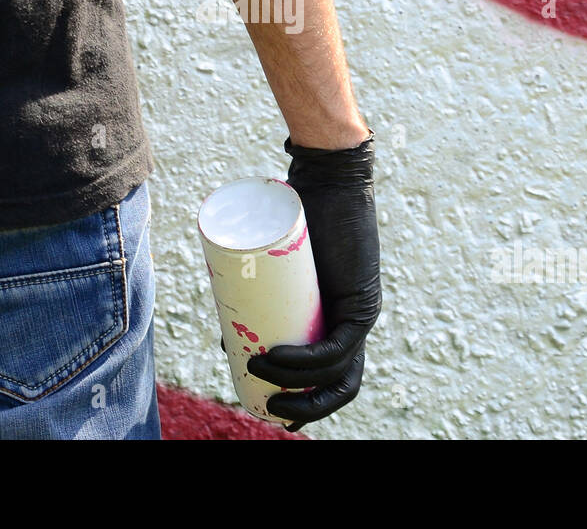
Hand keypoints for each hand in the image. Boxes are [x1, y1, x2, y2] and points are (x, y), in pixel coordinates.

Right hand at [245, 129, 380, 430]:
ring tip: (254, 366)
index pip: (327, 378)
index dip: (301, 401)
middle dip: (301, 407)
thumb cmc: (293, 216)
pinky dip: (307, 362)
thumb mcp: (270, 270)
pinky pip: (338, 347)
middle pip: (336, 384)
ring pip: (333, 370)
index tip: (262, 403)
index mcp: (337, 322)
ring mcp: (362, 315)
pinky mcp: (361, 301)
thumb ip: (250, 296)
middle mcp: (356, 325)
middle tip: (260, 403)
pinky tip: (276, 361)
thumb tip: (223, 336)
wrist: (325, 179)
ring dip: (292, 381)